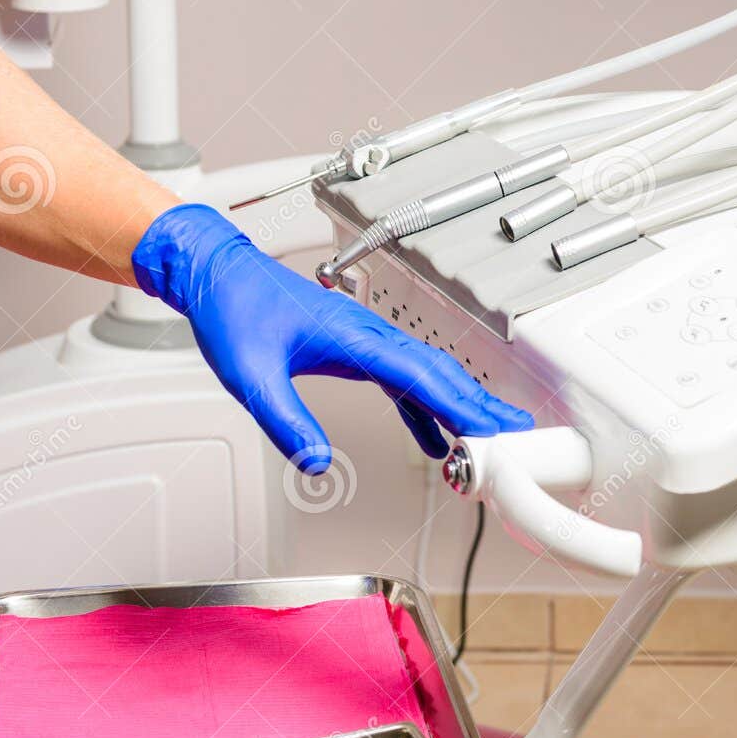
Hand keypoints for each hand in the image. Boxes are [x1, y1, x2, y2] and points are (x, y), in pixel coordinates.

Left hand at [132, 204, 533, 472]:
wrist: (216, 274)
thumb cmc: (232, 309)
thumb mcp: (250, 375)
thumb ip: (285, 422)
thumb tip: (316, 463)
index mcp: (356, 338)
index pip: (424, 378)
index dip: (465, 408)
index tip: (496, 432)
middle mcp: (371, 335)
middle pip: (442, 375)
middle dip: (482, 408)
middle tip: (520, 439)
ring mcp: (367, 340)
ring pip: (428, 376)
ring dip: (461, 407)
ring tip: (491, 440)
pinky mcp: (356, 348)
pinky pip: (404, 381)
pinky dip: (426, 408)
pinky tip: (433, 437)